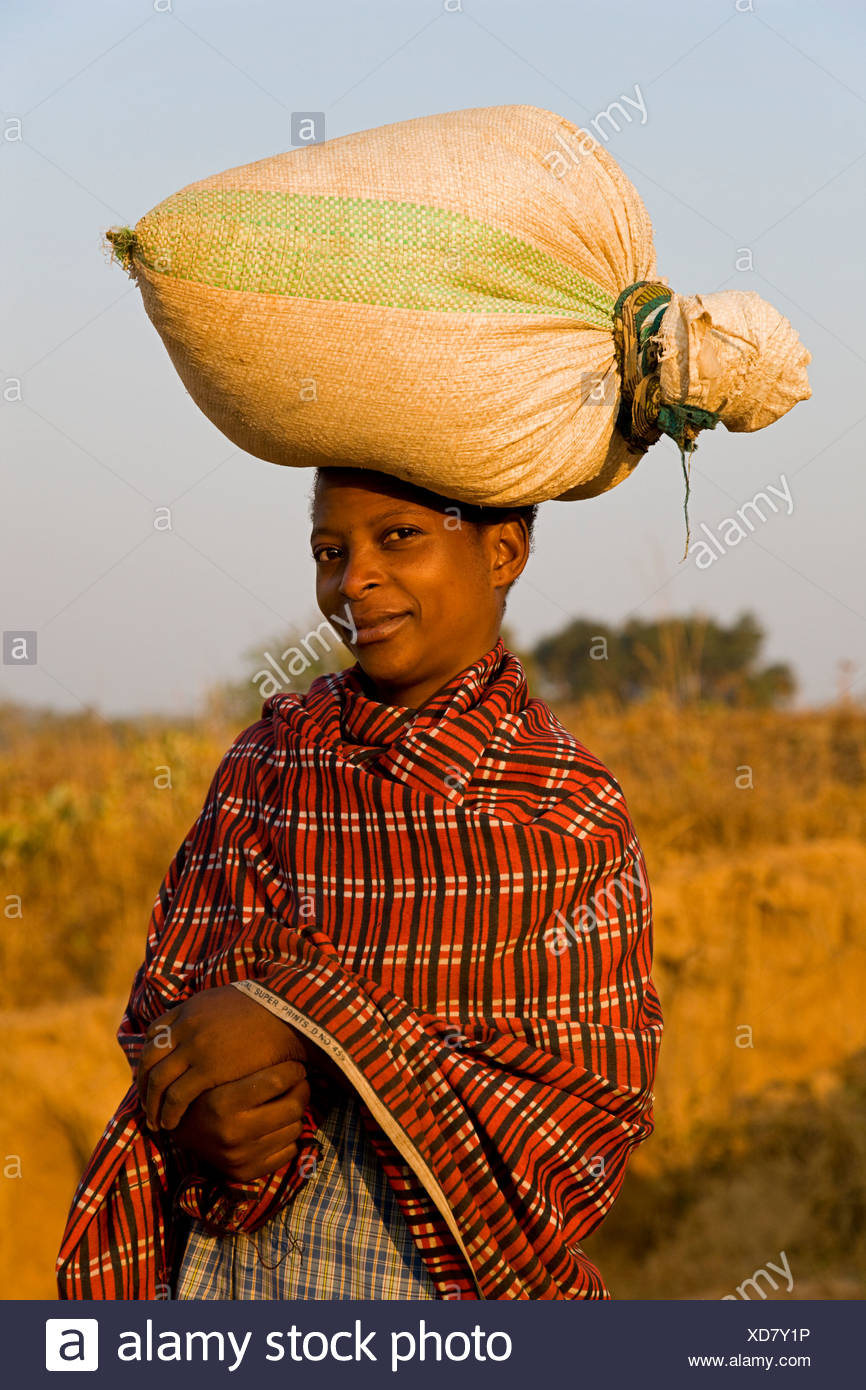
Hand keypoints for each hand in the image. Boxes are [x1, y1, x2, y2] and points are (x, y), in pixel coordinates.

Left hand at [137, 985, 308, 1132]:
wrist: (288, 1013)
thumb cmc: (267, 1009)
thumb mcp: (226, 1002)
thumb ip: (208, 1013)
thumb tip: (203, 1022)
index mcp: (190, 1009)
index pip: (154, 1035)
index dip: (148, 1058)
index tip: (150, 1075)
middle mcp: (185, 1026)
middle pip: (149, 1059)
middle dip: (143, 1084)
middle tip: (146, 1103)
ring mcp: (194, 1047)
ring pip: (158, 1080)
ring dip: (152, 1104)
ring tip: (156, 1121)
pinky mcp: (208, 1069)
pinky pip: (177, 1095)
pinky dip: (169, 1111)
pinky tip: (171, 1122)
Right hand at [169, 1060, 310, 1182]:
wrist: (179, 1129)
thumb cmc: (205, 1091)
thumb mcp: (218, 1072)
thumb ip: (249, 1065)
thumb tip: (291, 1053)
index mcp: (222, 1102)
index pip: (277, 1081)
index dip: (293, 1070)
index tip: (294, 1066)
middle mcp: (232, 1133)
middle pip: (293, 1107)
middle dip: (302, 1090)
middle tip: (298, 1082)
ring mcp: (240, 1157)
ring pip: (295, 1129)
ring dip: (295, 1114)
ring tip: (286, 1103)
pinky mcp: (246, 1173)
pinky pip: (289, 1152)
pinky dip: (287, 1137)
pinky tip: (276, 1127)